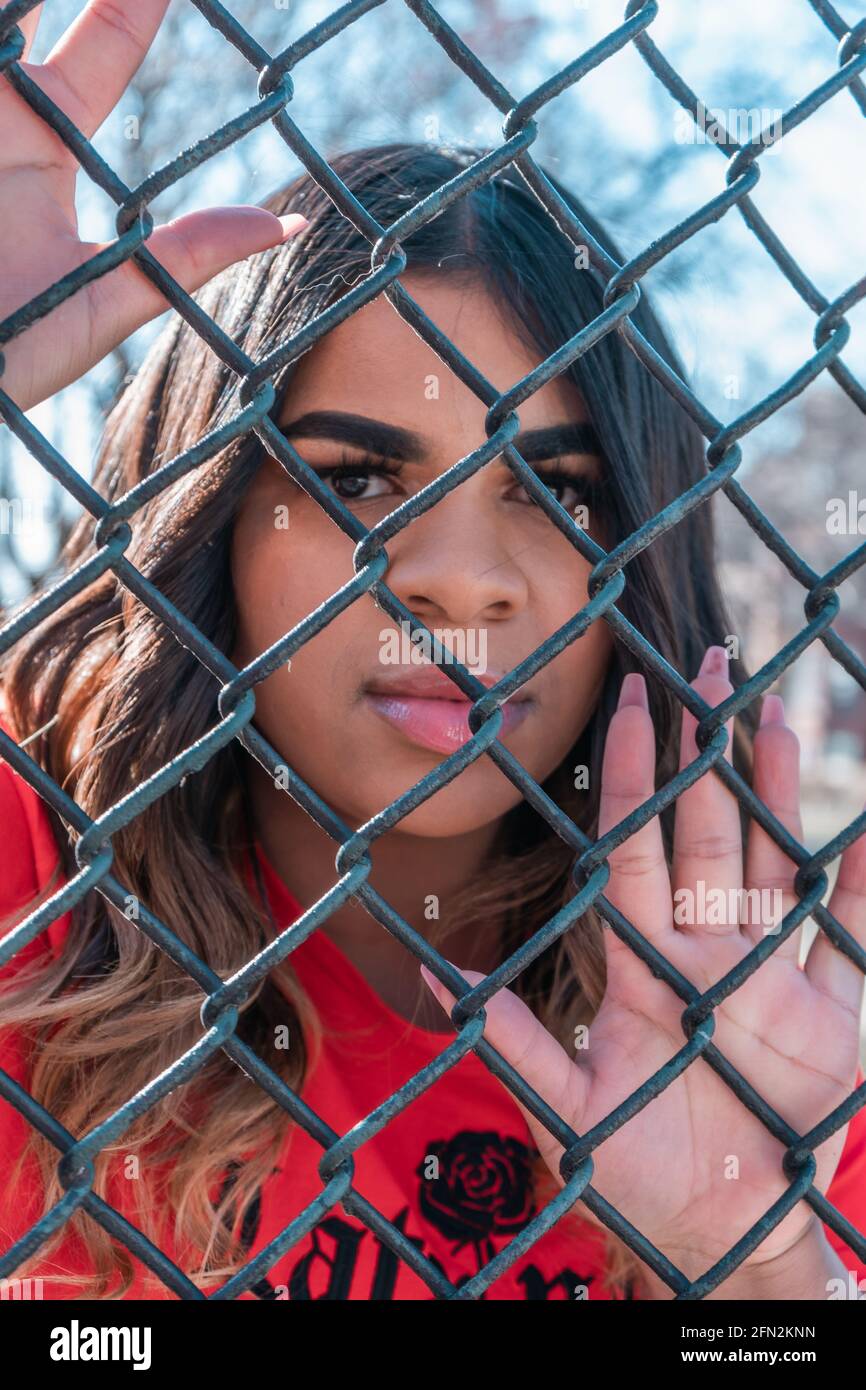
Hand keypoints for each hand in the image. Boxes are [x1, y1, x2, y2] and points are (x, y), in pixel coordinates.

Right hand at [0, 0, 305, 412]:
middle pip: (32, 13)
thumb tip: (288, 227)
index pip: (103, 48)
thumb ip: (189, 255)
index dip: (136, 3)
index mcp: (44, 152)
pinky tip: (11, 11)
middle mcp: (1, 121)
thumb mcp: (108, 299)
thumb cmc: (11, 351)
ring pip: (1, 24)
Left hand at [421, 645, 865, 1292]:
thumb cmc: (640, 1179)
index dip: (634, 778)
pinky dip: (863, 878)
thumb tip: (439, 990)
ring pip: (775, 859)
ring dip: (777, 789)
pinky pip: (849, 930)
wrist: (722, 1236)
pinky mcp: (832, 1013)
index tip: (632, 706)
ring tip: (776, 712)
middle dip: (706, 752)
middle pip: (707, 832)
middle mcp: (707, 954)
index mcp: (645, 970)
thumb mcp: (571, 1117)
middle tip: (709, 665)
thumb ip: (519, 1049)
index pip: (636, 850)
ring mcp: (770, 975)